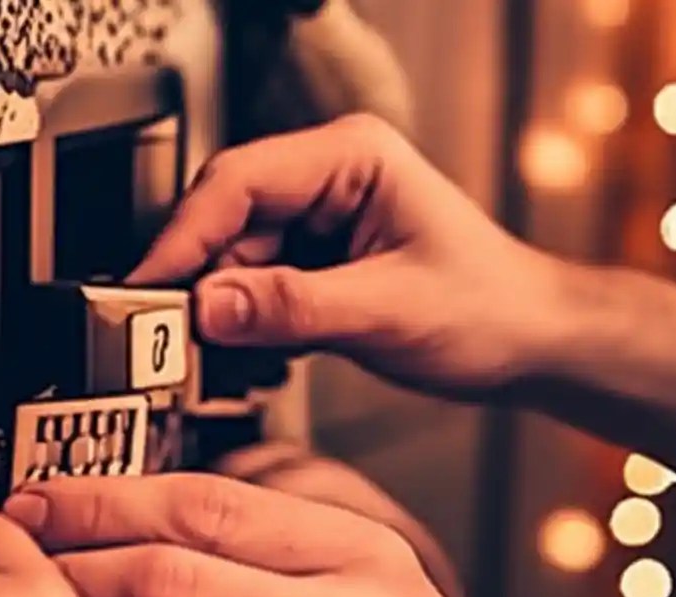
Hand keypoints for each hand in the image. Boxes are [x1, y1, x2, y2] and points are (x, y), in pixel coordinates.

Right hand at [128, 113, 574, 398]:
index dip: (183, 236)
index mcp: (350, 157)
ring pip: (229, 258)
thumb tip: (207, 307)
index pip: (238, 181)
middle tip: (165, 338)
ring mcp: (315, 220)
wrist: (529, 342)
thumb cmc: (491, 308)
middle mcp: (325, 178)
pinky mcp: (310, 260)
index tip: (146, 288)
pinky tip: (249, 357)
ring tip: (213, 360)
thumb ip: (294, 307)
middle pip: (223, 218)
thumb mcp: (390, 310)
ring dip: (218, 310)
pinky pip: (250, 286)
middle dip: (196, 279)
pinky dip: (241, 325)